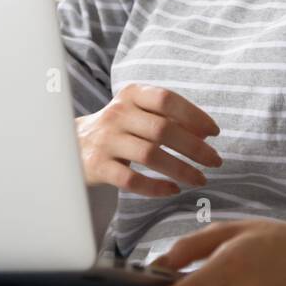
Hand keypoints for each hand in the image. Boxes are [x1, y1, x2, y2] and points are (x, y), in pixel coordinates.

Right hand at [75, 83, 222, 195]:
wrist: (70, 144)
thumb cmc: (118, 129)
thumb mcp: (138, 113)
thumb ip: (168, 118)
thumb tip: (205, 134)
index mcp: (131, 95)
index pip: (166, 99)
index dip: (194, 115)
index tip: (214, 132)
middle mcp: (117, 114)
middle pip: (162, 129)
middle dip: (194, 147)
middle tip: (215, 161)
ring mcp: (106, 140)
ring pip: (150, 155)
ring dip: (181, 169)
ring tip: (201, 179)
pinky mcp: (98, 166)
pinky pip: (130, 180)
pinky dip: (155, 187)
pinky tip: (173, 190)